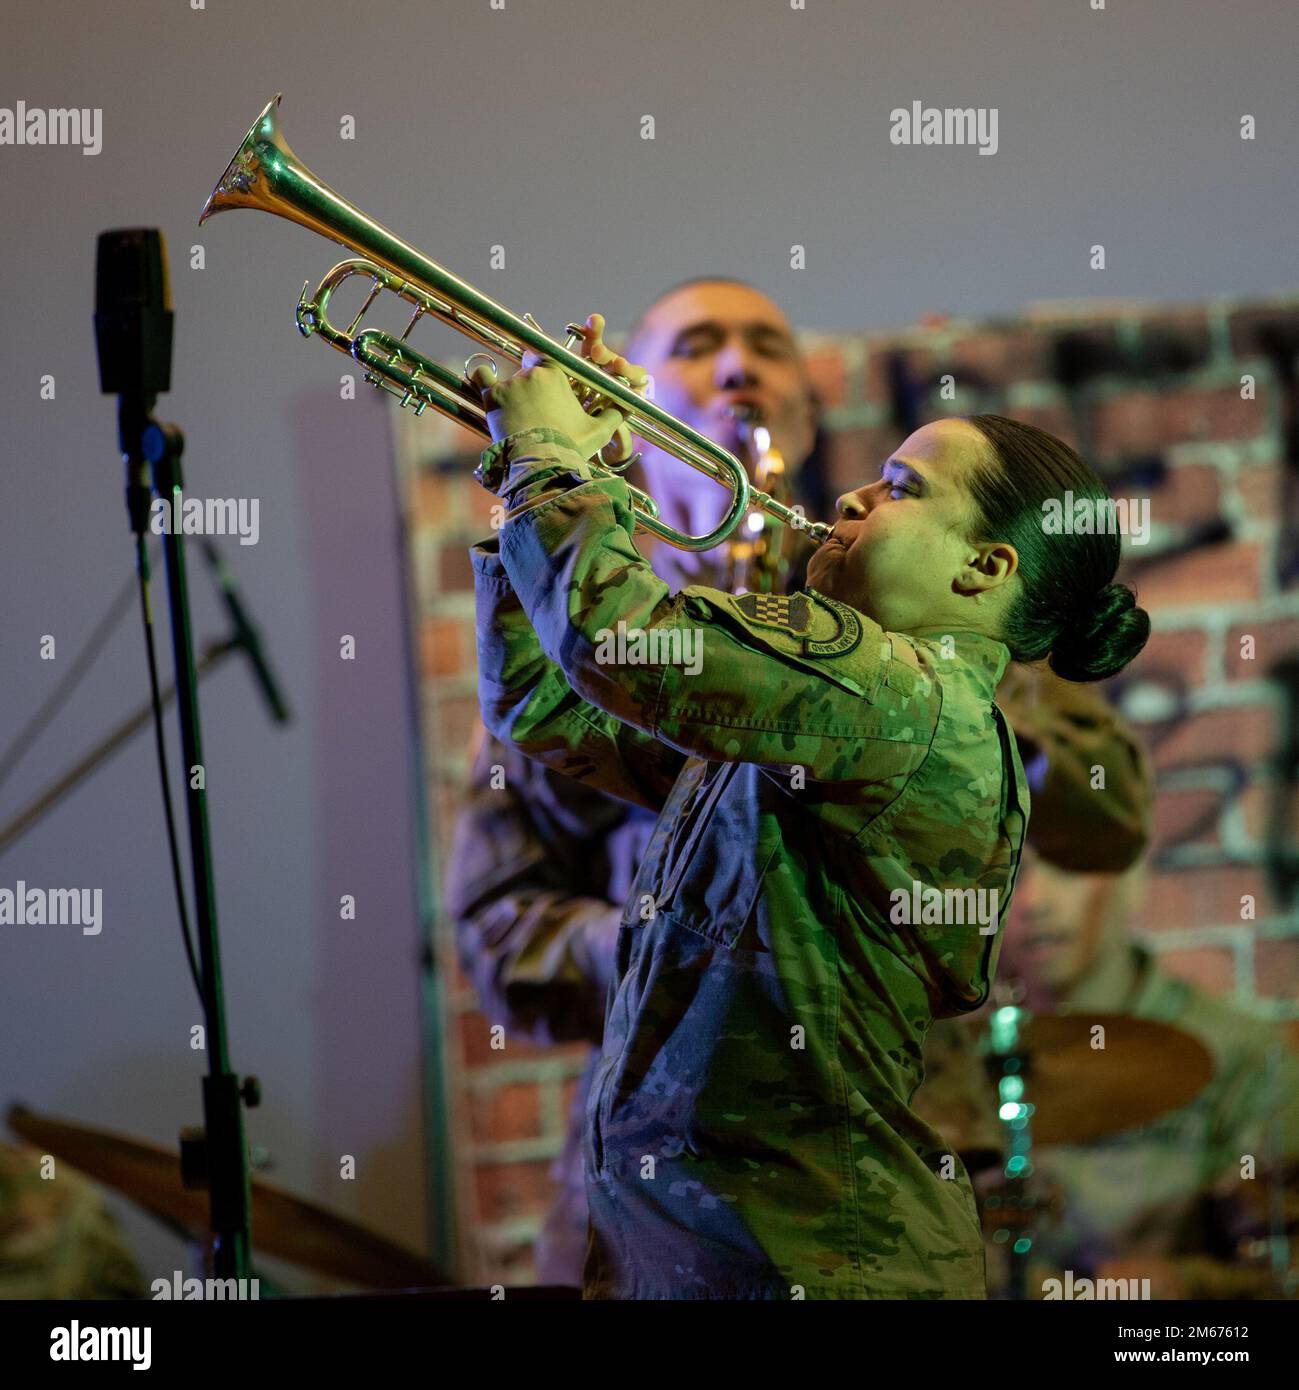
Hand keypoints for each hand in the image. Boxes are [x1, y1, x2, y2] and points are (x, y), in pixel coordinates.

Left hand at [468, 313, 647, 465]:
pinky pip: (481, 376)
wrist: (542, 464)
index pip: (551, 358)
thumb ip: (615, 415)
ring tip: (518, 415)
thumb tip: (629, 406)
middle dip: (533, 384)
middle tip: (537, 405)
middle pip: (531, 368)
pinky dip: (483, 378)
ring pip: (511, 380)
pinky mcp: (492, 397)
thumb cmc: (571, 447)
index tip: (550, 383)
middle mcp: (532, 372)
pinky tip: (484, 381)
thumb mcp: (598, 432)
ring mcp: (510, 383)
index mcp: (557, 373)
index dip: (550, 370)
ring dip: (514, 393)